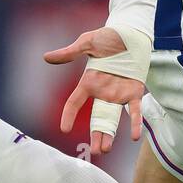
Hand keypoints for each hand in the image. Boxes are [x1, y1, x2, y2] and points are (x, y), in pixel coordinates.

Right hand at [44, 27, 144, 154]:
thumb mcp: (87, 43)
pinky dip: (135, 123)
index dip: (69, 115)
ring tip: (104, 150)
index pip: (75, 102)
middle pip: (96, 118)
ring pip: (113, 119)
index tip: (64, 129)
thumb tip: (46, 58)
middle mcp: (103, 91)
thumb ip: (69, 53)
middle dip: (95, 134)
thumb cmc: (108, 36)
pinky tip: (134, 137)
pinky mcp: (134, 91)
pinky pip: (135, 110)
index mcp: (89, 82)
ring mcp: (119, 93)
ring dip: (109, 135)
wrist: (131, 32)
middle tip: (94, 151)